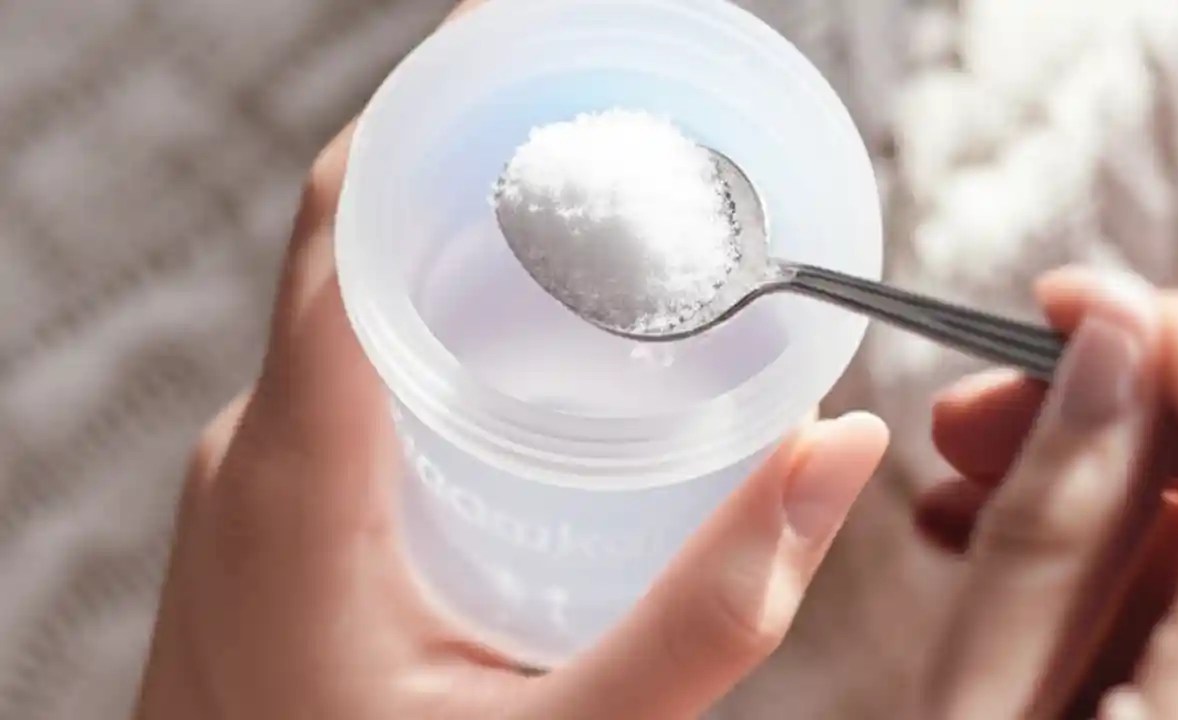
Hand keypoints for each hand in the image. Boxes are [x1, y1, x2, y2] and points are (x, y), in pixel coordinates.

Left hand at [132, 5, 888, 717]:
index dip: (434, 107)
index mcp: (300, 469)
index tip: (531, 48)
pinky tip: (509, 341)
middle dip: (476, 161)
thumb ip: (711, 615)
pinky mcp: (263, 506)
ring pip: (345, 300)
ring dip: (453, 240)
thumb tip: (838, 451)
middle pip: (355, 237)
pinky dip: (426, 313)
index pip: (349, 213)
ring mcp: (248, 473)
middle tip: (609, 136)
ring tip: (583, 217)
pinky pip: (337, 361)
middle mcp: (254, 444)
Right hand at [914, 267, 1177, 718]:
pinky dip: (1136, 566)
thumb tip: (1108, 340)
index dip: (1175, 333)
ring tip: (965, 511)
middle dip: (1127, 411)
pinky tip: (1024, 581)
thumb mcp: (976, 713)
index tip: (1060, 309)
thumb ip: (1051, 527)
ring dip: (1113, 493)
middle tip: (984, 422)